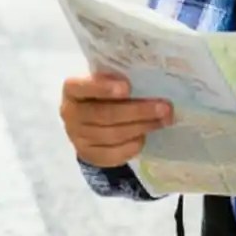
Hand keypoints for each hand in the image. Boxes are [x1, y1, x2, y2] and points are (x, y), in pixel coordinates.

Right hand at [59, 73, 173, 167]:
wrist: (88, 124)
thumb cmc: (101, 95)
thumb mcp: (104, 81)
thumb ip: (116, 79)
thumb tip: (148, 80)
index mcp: (72, 90)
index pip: (83, 87)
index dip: (104, 88)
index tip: (127, 87)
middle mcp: (70, 114)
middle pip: (104, 115)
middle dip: (137, 111)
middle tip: (164, 107)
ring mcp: (77, 138)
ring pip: (112, 135)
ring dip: (142, 127)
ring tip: (163, 120)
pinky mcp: (89, 156)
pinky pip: (114, 153)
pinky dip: (133, 145)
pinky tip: (146, 136)